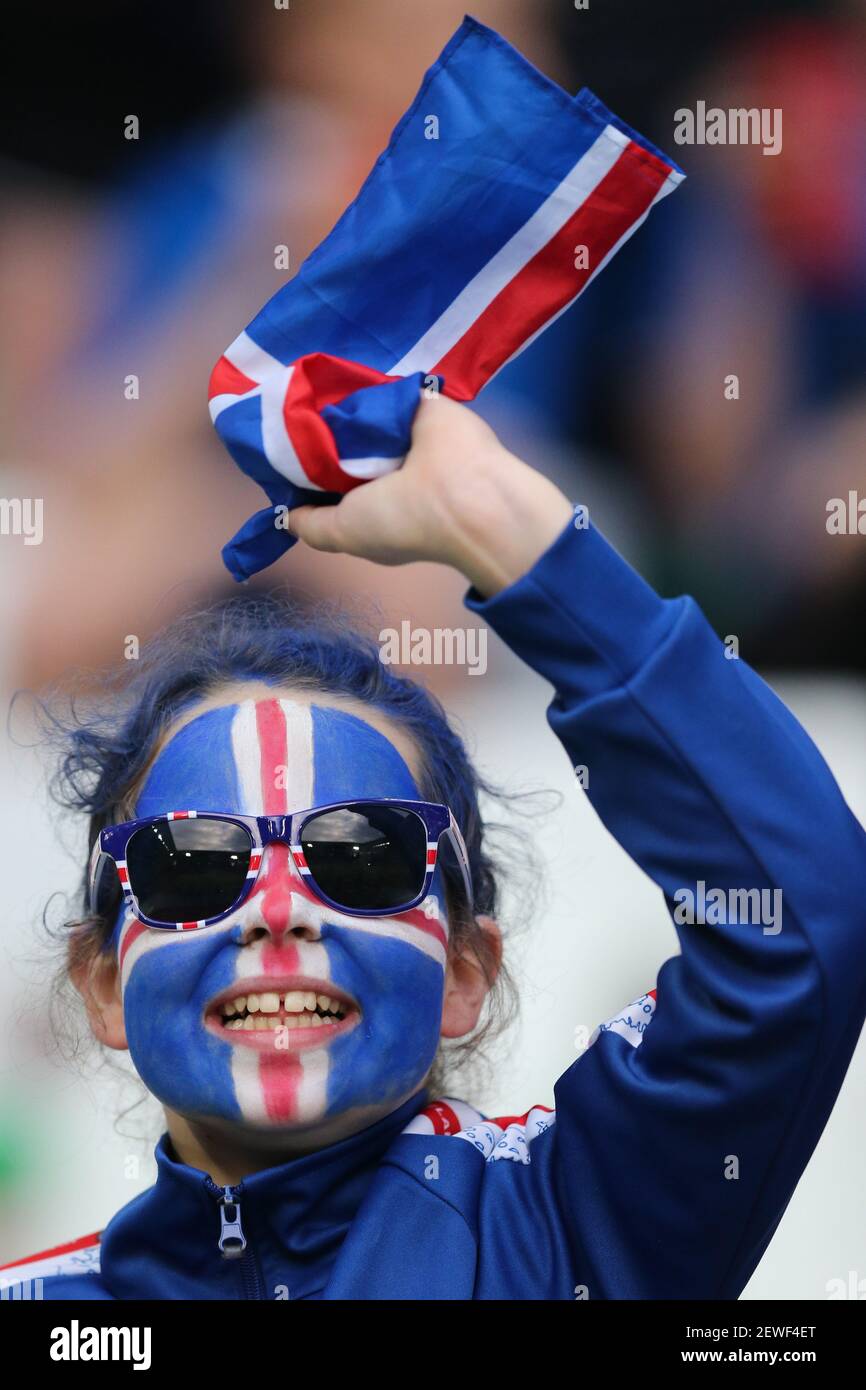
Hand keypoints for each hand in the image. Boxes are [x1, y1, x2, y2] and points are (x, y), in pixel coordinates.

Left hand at [286, 393, 573, 596]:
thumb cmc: (402, 520)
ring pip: (356, 412)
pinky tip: (329, 365)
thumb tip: (284, 512)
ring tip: (295, 380)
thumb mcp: (342, 534)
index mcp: (371, 501)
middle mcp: (384, 468)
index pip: (328, 479)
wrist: (463, 491)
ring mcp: (401, 433)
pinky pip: (380, 386)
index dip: (300, 466)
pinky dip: (359, 378)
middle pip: (338, 442)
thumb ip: (311, 524)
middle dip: (312, 430)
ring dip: (334, 400)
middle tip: (277, 406)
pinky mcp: (418, 400)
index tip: (271, 448)